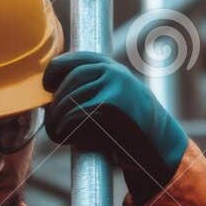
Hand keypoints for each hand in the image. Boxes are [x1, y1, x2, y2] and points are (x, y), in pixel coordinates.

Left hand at [42, 51, 188, 198]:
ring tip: (58, 133)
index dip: (54, 71)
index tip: (47, 85)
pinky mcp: (110, 107)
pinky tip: (68, 139)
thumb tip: (49, 95)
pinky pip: (73, 117)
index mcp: (112, 67)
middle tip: (52, 123)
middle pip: (67, 83)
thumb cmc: (129, 127)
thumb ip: (90, 88)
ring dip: (56, 122)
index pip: (74, 60)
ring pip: (68, 102)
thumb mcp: (113, 98)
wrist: (158, 146)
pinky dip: (65, 131)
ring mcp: (113, 87)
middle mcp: (113, 72)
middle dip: (54, 106)